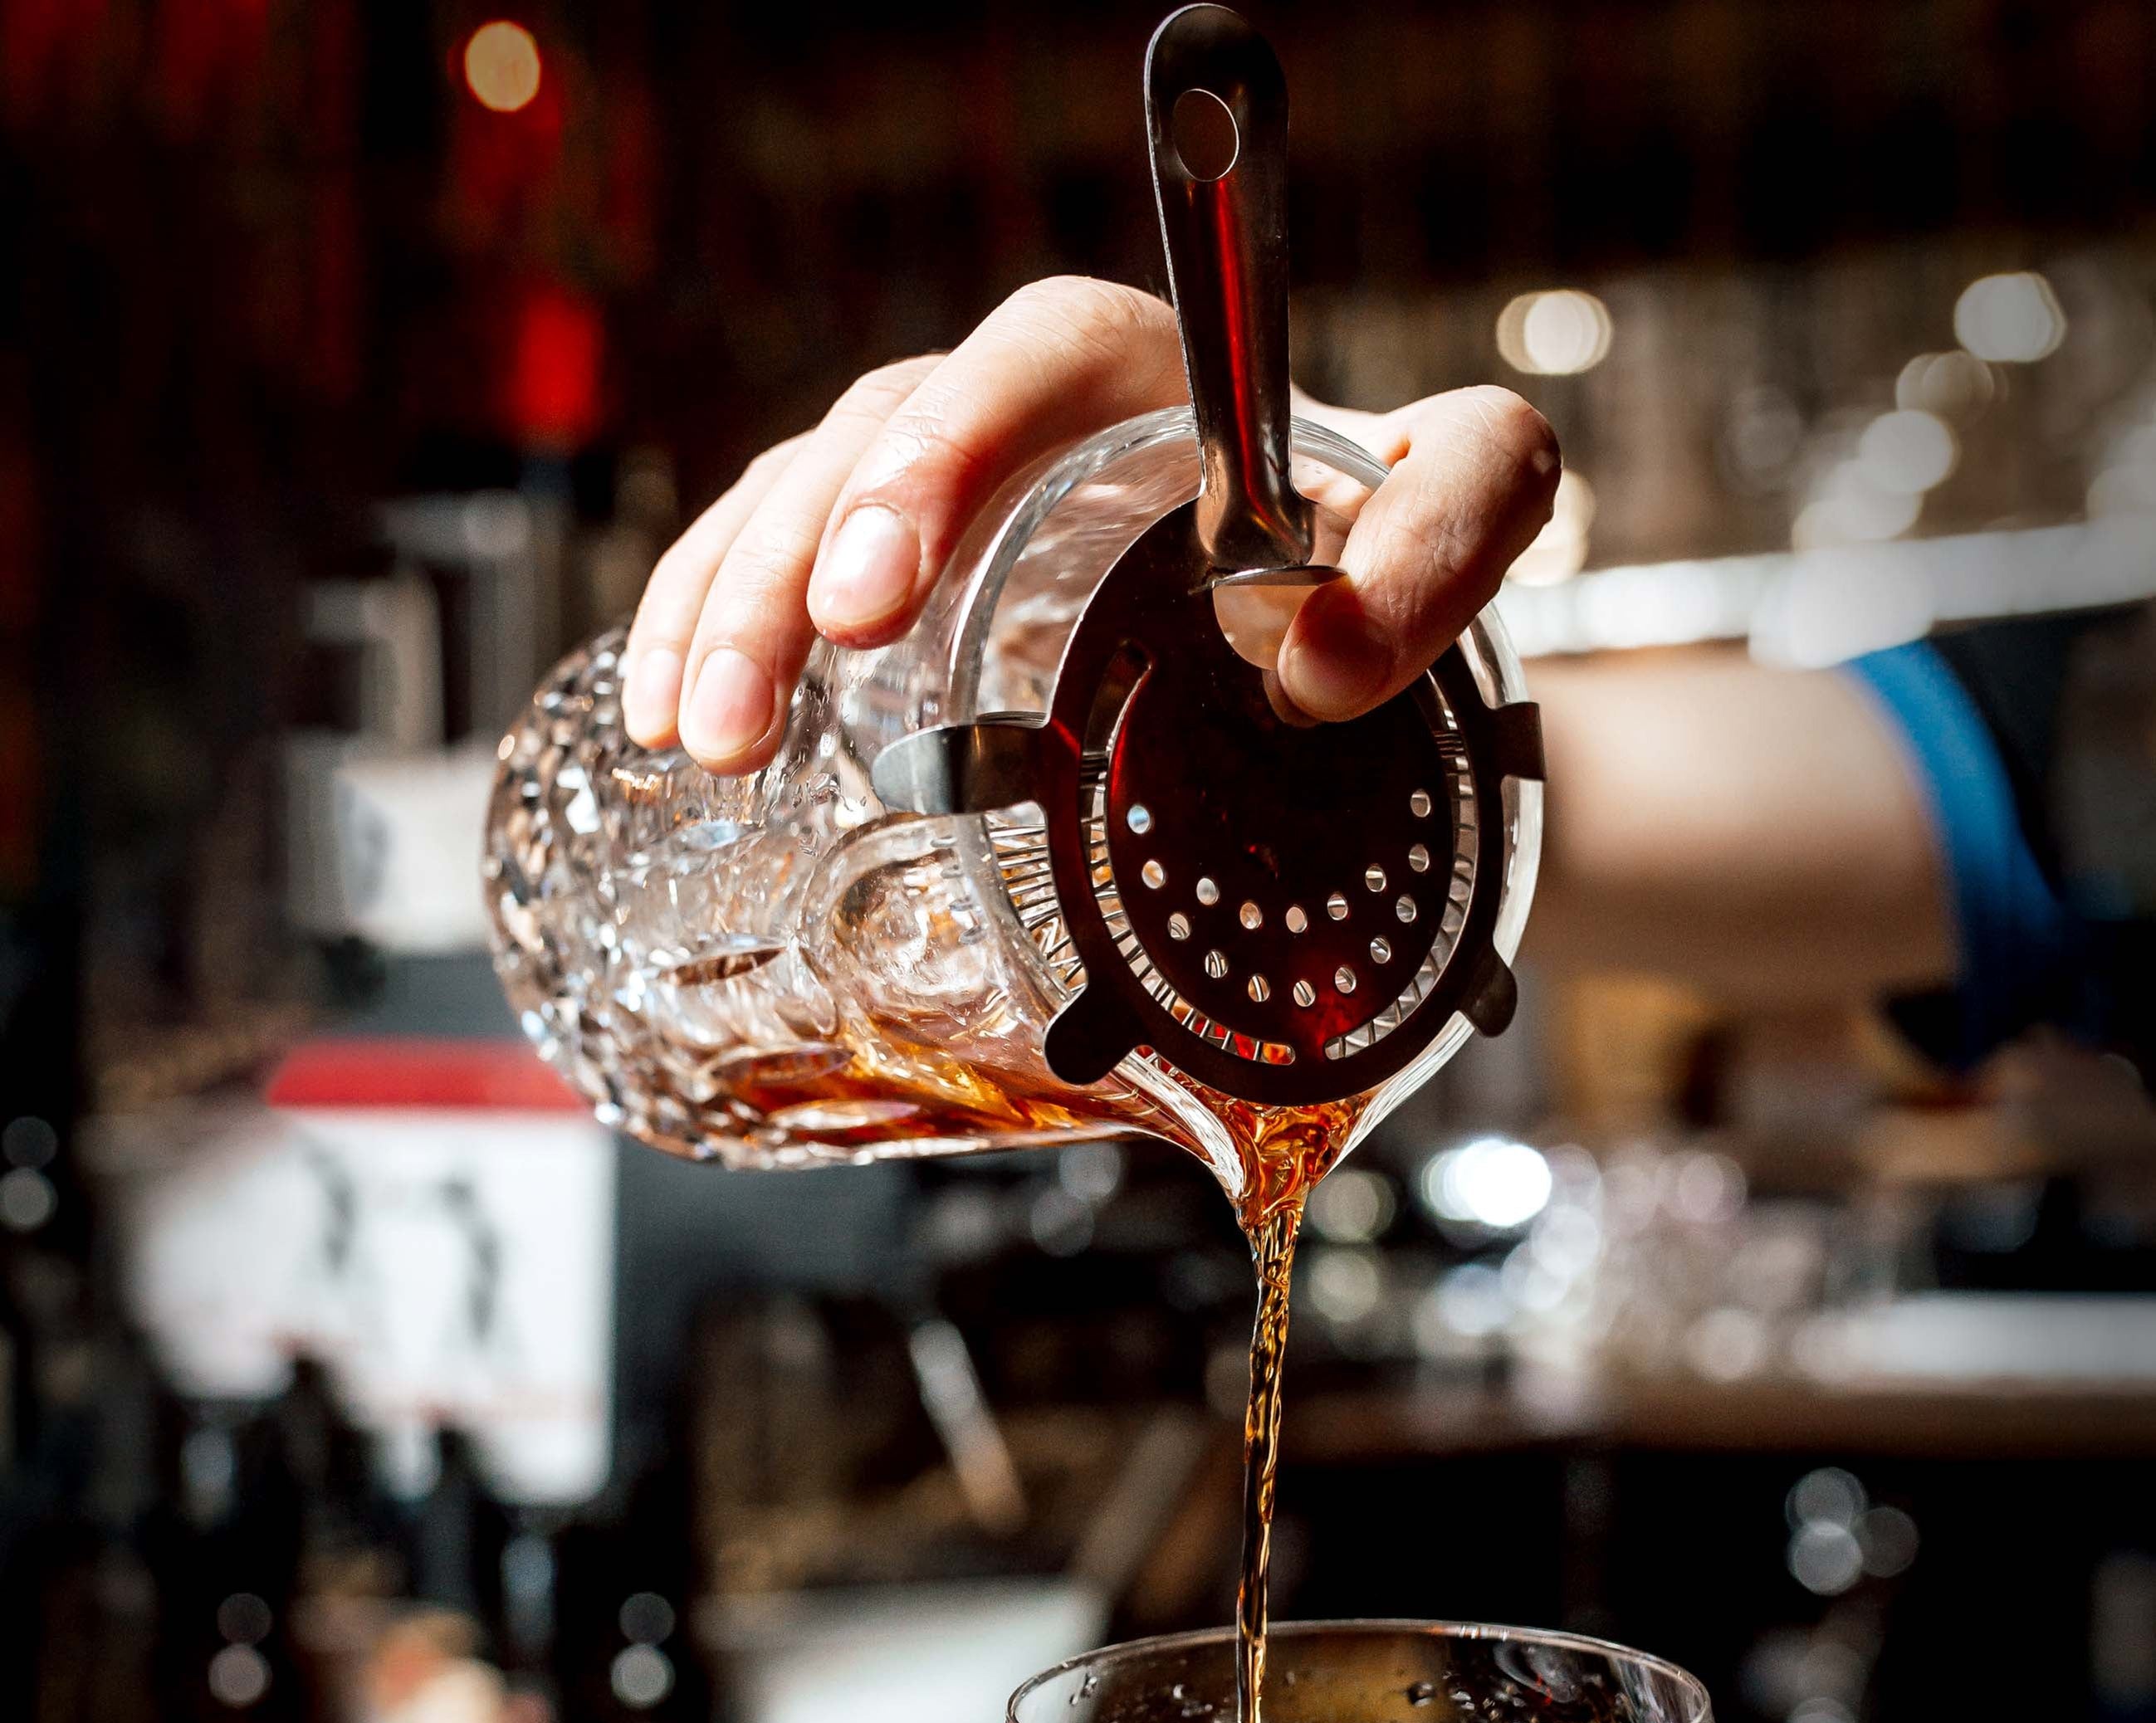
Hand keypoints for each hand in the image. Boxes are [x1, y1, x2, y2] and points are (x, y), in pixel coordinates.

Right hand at [622, 276, 1559, 772]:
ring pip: (798, 509)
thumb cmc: (1402, 552)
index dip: (930, 460)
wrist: (1368, 639)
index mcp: (1151, 375)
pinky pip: (779, 572)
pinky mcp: (913, 592)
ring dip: (721, 617)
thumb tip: (1315, 656)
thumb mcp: (1479, 512)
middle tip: (744, 718)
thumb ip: (1446, 540)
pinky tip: (664, 719)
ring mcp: (958, 509)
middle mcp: (1034, 426)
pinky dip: (707, 630)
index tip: (870, 601)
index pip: (1021, 361)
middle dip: (785, 576)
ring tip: (691, 743)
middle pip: (870, 442)